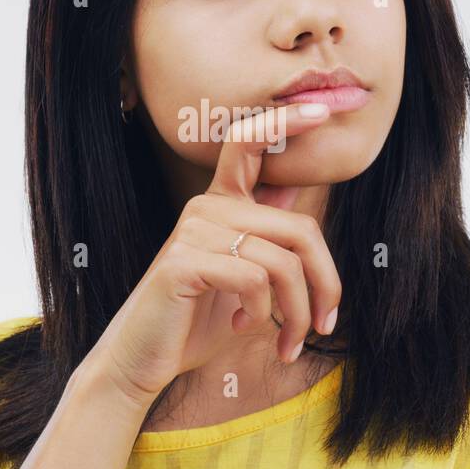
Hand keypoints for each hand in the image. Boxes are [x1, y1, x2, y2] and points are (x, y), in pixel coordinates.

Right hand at [90, 103, 343, 406]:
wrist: (143, 360)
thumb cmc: (196, 322)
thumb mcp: (243, 277)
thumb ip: (266, 234)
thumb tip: (292, 184)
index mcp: (221, 204)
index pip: (251, 144)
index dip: (286, 121)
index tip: (322, 108)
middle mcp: (207, 208)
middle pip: (300, 228)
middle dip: (326, 284)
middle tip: (324, 325)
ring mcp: (193, 231)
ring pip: (283, 262)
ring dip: (296, 312)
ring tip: (286, 341)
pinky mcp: (183, 261)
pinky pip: (255, 279)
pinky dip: (262, 313)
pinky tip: (242, 325)